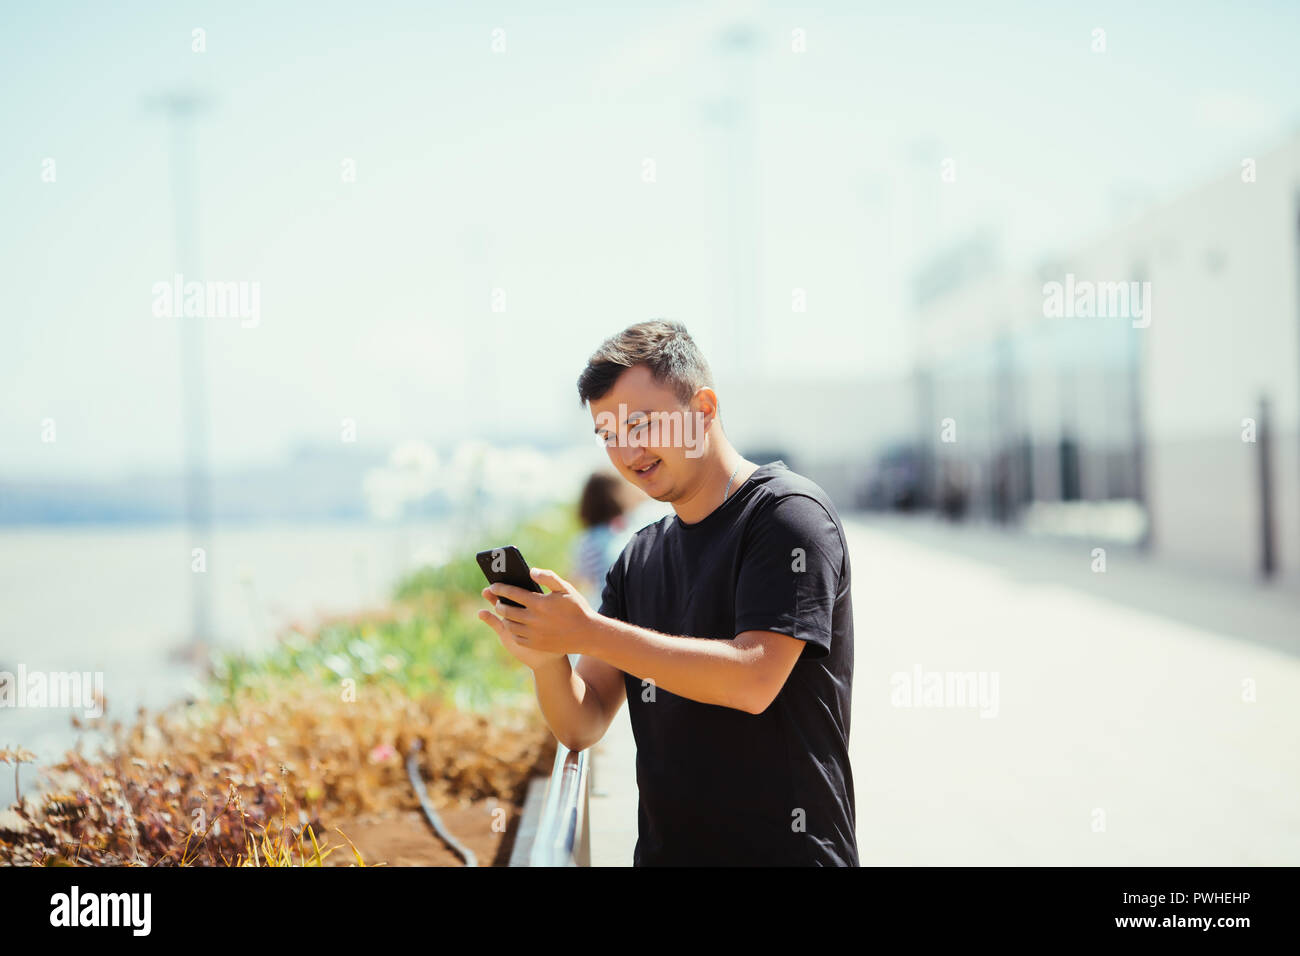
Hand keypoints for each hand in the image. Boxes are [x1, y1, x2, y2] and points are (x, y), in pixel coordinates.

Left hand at [477, 568, 594, 661]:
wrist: (587, 634)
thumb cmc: (576, 608)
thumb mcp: (565, 589)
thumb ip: (548, 577)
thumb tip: (530, 571)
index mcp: (539, 603)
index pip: (512, 593)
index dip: (500, 588)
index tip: (494, 585)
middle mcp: (533, 619)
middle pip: (507, 610)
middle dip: (499, 603)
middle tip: (499, 600)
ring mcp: (533, 634)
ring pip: (510, 625)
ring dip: (505, 617)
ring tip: (506, 612)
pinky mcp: (535, 644)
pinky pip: (517, 637)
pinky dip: (513, 630)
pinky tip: (515, 625)